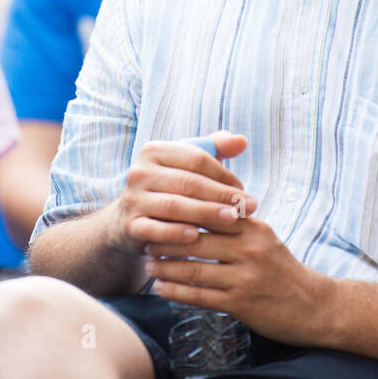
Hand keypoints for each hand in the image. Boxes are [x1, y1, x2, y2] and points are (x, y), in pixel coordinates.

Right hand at [105, 131, 257, 256]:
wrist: (131, 219)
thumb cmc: (170, 188)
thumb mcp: (188, 165)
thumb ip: (215, 149)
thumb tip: (241, 141)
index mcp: (154, 151)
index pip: (197, 158)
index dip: (224, 174)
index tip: (243, 190)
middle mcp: (139, 172)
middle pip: (188, 182)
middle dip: (222, 195)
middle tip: (248, 207)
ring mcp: (132, 199)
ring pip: (175, 206)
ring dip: (207, 213)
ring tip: (232, 220)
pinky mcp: (129, 226)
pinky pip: (156, 230)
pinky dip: (176, 234)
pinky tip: (197, 237)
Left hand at [145, 216, 333, 347]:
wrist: (313, 306)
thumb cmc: (280, 269)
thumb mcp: (264, 237)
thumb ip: (235, 222)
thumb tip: (199, 203)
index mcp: (254, 227)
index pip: (210, 213)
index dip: (181, 212)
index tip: (158, 210)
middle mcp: (250, 249)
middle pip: (196, 239)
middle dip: (166, 239)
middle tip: (144, 238)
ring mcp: (246, 277)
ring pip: (194, 269)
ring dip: (166, 267)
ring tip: (148, 264)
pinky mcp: (241, 303)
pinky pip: (200, 296)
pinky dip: (176, 292)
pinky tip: (162, 288)